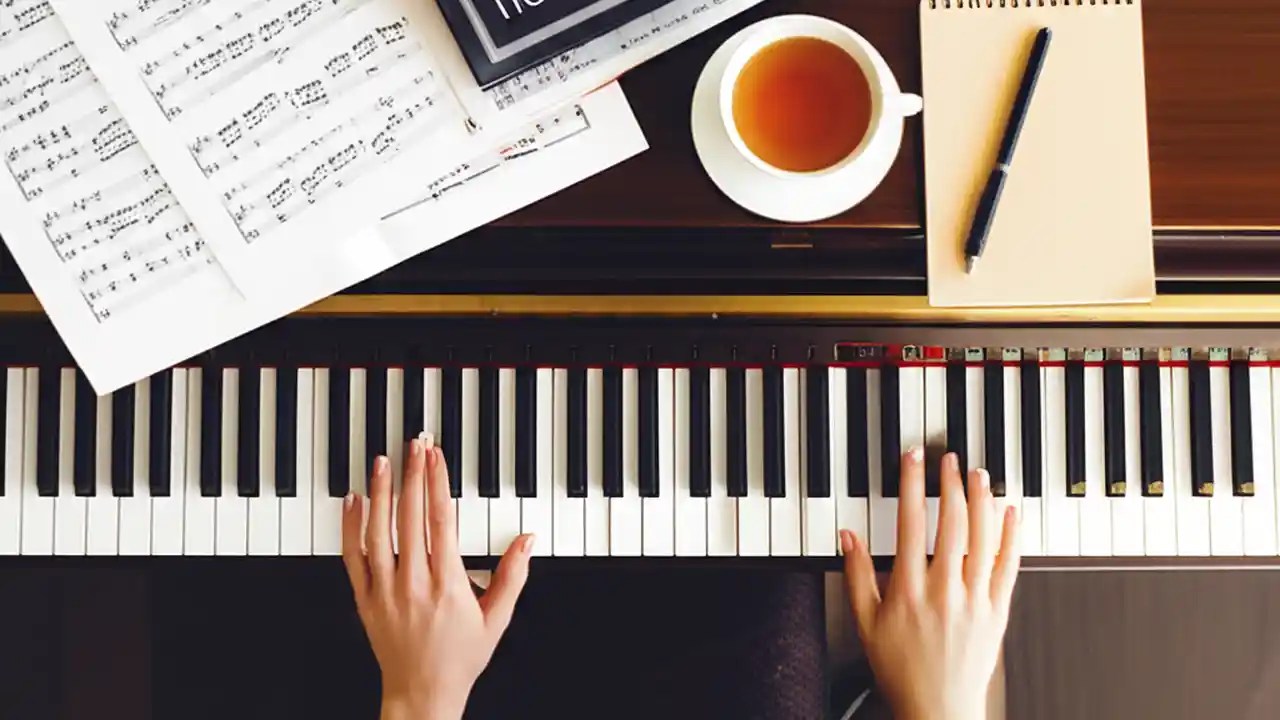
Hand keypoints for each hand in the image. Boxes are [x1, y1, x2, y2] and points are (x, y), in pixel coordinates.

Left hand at [342, 439, 533, 719]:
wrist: (422, 693)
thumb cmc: (460, 658)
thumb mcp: (497, 619)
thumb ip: (513, 575)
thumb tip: (528, 540)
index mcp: (447, 586)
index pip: (440, 522)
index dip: (437, 484)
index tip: (436, 457)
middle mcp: (413, 584)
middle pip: (408, 518)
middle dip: (412, 475)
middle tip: (415, 445)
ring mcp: (384, 591)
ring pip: (377, 532)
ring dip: (380, 492)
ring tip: (384, 461)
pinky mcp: (364, 599)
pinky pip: (352, 556)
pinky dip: (350, 525)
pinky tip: (355, 499)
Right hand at [840, 448, 1020, 719]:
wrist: (938, 709)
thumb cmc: (899, 669)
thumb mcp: (865, 623)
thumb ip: (856, 575)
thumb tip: (848, 535)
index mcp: (908, 590)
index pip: (911, 522)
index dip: (912, 484)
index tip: (913, 458)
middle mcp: (944, 591)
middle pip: (952, 523)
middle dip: (951, 484)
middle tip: (950, 459)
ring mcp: (975, 600)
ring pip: (983, 538)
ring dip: (982, 500)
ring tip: (979, 474)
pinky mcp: (998, 612)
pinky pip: (1008, 566)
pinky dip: (1011, 536)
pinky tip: (1010, 511)